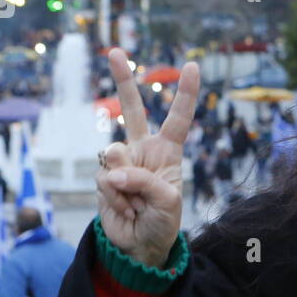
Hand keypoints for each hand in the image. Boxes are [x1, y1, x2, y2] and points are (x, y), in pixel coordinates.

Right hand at [98, 50, 199, 267]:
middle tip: (115, 51)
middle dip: (123, 80)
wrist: (139, 245)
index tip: (192, 66)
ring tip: (137, 203)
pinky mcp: (104, 176)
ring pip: (115, 152)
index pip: (178, 118)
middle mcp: (143, 150)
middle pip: (132, 110)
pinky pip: (105, 177)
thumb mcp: (168, 201)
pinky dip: (116, 197)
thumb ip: (145, 182)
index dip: (185, 93)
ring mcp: (121, 162)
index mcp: (167, 151)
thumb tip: (115, 172)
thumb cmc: (163, 222)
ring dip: (127, 183)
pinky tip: (125, 208)